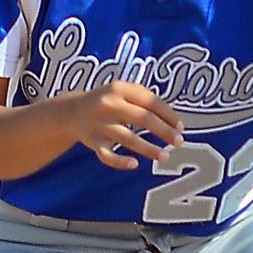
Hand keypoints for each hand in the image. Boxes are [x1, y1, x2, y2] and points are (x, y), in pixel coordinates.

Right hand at [62, 81, 185, 169]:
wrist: (71, 111)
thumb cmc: (108, 101)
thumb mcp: (122, 90)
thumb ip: (145, 99)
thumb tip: (173, 120)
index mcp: (119, 89)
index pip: (150, 101)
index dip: (169, 115)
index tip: (181, 127)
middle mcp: (108, 105)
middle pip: (143, 119)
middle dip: (164, 131)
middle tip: (179, 142)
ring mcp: (99, 124)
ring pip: (128, 138)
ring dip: (149, 149)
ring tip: (166, 156)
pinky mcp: (92, 142)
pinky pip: (107, 155)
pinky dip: (120, 161)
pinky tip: (135, 164)